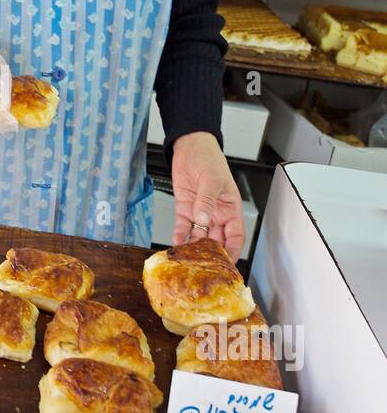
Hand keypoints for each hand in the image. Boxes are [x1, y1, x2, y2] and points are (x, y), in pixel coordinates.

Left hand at [170, 132, 245, 261]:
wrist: (189, 146)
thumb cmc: (209, 158)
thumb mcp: (212, 179)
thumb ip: (207, 200)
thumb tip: (204, 219)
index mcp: (230, 208)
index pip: (236, 235)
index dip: (234, 251)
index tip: (228, 264)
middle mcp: (216, 214)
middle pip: (216, 240)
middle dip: (211, 254)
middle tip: (204, 267)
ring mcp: (200, 213)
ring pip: (199, 236)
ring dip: (194, 247)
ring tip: (188, 258)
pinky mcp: (184, 209)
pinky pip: (183, 226)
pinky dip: (180, 235)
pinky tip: (177, 242)